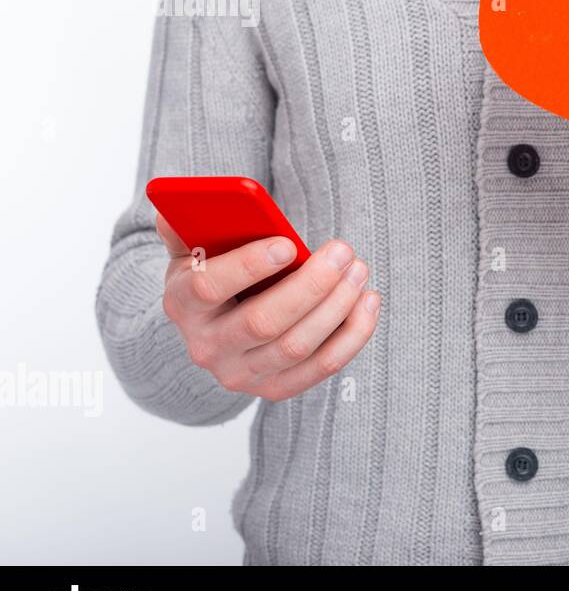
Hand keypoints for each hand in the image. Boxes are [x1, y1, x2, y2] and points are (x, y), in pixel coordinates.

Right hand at [157, 216, 380, 401]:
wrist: (217, 326)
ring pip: (297, 346)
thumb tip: (179, 202)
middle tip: (343, 252)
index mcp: (182, 303)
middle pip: (263, 322)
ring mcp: (241, 373)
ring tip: (358, 271)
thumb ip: (190, 222)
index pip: (208, 287)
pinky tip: (368, 301)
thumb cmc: (216, 271)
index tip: (287, 245)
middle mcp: (207, 347)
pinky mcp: (275, 388)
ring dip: (337, 307)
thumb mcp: (195, 246)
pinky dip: (352, 335)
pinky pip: (322, 367)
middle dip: (311, 285)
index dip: (248, 266)